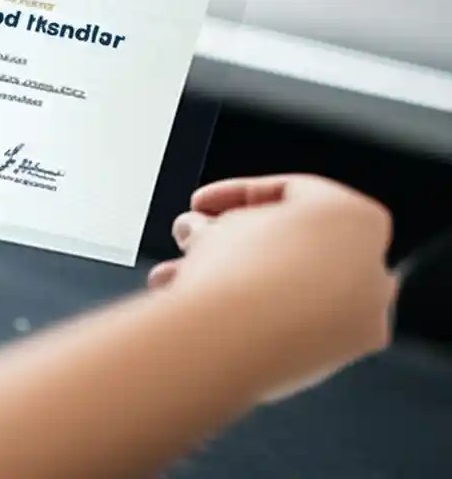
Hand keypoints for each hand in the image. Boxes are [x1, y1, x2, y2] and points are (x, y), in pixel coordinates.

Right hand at [148, 175, 396, 397]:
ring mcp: (356, 322)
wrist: (231, 341)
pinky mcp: (331, 361)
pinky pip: (287, 326)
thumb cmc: (238, 274)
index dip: (234, 195)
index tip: (201, 205)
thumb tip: (204, 234)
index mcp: (360, 220)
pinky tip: (206, 311)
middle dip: (232, 242)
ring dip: (230, 279)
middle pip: (291, 245)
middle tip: (196, 242)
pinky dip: (251, 315)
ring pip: (285, 288)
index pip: (292, 193)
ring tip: (182, 280)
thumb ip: (217, 223)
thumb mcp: (218, 225)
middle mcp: (372, 271)